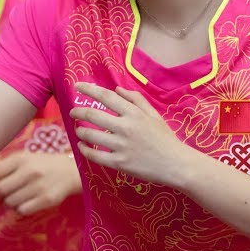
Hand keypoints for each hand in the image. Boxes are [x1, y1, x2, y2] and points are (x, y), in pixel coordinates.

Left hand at [0, 150, 80, 214]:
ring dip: (9, 203)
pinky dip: (20, 209)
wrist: (71, 171)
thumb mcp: (24, 159)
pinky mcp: (47, 199)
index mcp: (20, 159)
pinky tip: (28, 202)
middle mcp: (29, 171)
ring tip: (19, 196)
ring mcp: (39, 186)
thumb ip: (4, 169)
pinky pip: (22, 210)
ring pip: (10, 202)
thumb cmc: (42, 164)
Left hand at [69, 82, 194, 187]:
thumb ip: (136, 100)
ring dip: (80, 131)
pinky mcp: (120, 163)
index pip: (106, 97)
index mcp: (134, 113)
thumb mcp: (154, 115)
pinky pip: (95, 155)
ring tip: (78, 130)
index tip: (78, 86)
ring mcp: (122, 146)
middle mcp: (126, 127)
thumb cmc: (165, 138)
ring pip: (91, 135)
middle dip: (78, 112)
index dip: (89, 90)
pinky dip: (85, 149)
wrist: (176, 164)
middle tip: (73, 112)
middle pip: (93, 115)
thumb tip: (117, 89)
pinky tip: (83, 146)